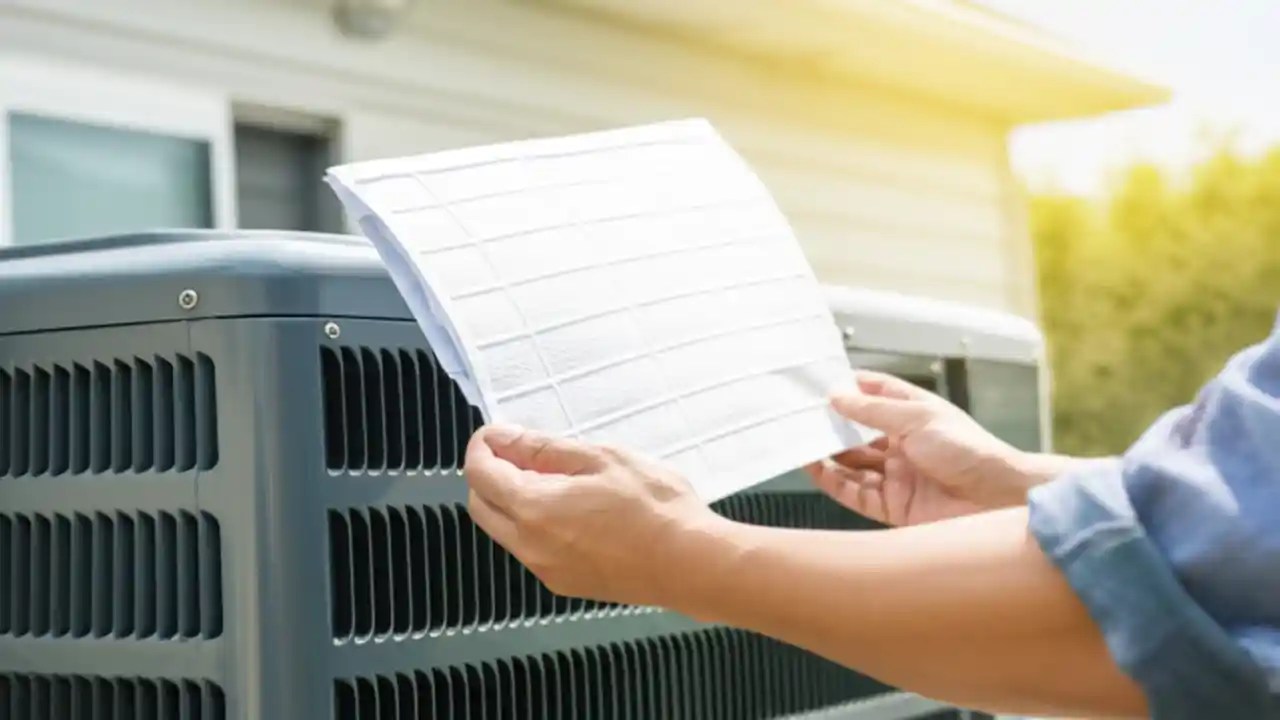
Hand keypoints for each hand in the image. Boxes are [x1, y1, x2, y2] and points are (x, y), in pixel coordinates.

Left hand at [463, 425, 721, 606]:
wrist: (690, 564)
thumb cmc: (654, 507)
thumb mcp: (600, 458)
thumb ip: (544, 449)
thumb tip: (504, 438)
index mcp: (533, 509)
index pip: (480, 475)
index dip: (482, 447)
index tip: (496, 434)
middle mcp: (529, 545)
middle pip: (482, 506)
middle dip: (490, 476)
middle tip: (520, 452)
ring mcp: (546, 569)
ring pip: (505, 531)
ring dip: (512, 502)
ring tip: (555, 478)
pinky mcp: (565, 583)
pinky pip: (530, 550)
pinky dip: (533, 525)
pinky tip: (571, 509)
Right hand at [807, 371, 1066, 526]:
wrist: (997, 500)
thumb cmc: (970, 451)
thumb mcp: (916, 419)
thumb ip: (872, 410)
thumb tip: (837, 395)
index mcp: (914, 416)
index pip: (876, 395)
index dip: (850, 388)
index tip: (820, 384)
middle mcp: (904, 445)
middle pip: (859, 433)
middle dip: (832, 426)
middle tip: (801, 417)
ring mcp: (898, 475)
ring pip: (853, 464)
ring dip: (828, 455)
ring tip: (800, 443)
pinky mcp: (894, 506)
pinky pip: (856, 493)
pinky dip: (834, 482)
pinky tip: (816, 469)